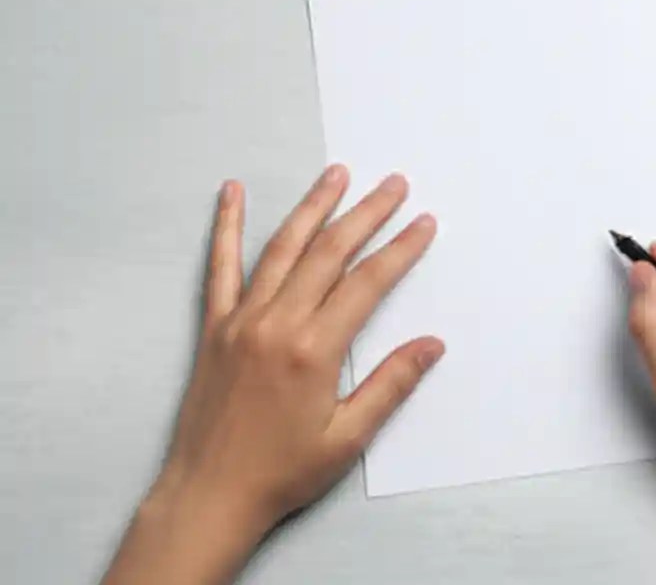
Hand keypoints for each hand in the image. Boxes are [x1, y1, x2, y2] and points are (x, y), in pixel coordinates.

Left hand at [103, 165, 442, 584]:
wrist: (209, 495)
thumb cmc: (281, 472)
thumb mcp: (348, 437)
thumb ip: (390, 385)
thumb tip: (431, 345)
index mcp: (313, 350)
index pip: (366, 284)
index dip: (399, 249)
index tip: (423, 223)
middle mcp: (276, 324)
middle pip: (329, 253)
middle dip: (366, 214)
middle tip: (393, 184)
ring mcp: (241, 320)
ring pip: (282, 249)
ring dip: (313, 208)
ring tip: (337, 175)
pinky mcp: (214, 327)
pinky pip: (220, 267)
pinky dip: (227, 227)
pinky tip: (233, 194)